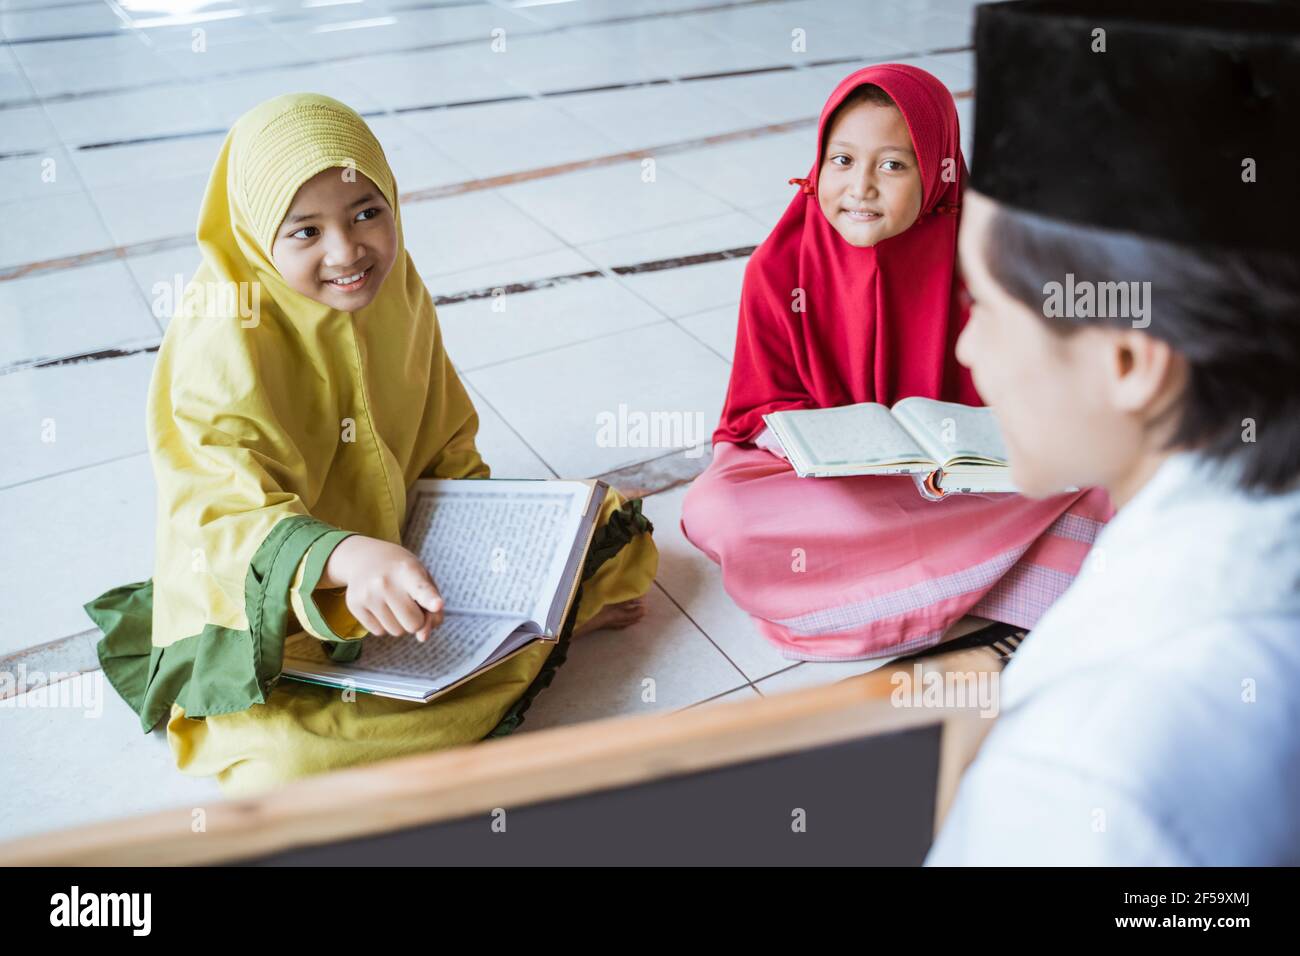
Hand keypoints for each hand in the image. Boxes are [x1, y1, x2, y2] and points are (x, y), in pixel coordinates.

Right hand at [321, 535, 443, 641]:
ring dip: (400, 622)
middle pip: (413, 624)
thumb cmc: (402, 571)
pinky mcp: (354, 605)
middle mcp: (385, 582)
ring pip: (396, 632)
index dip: (430, 599)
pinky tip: (380, 605)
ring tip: (393, 601)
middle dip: (417, 620)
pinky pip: (379, 632)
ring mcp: (367, 594)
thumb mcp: (423, 578)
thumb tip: (422, 637)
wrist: (365, 557)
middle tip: (410, 603)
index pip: (421, 590)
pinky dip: (384, 624)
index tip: (438, 605)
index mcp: (408, 570)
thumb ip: (431, 607)